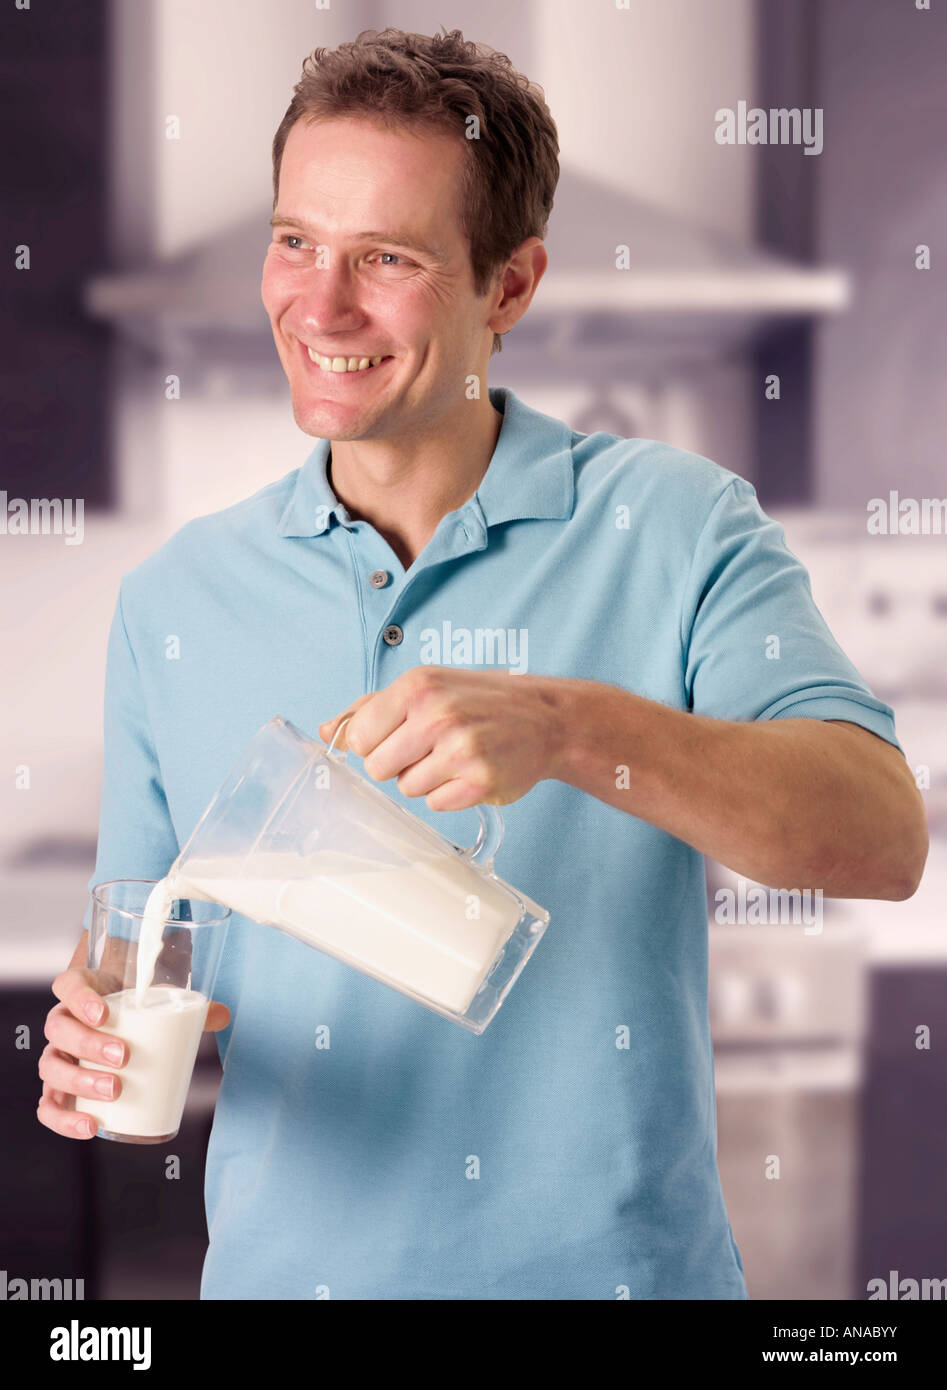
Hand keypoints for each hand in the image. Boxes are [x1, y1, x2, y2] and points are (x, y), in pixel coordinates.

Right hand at [36, 960, 230, 1140]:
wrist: (120, 1031)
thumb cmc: (137, 1012)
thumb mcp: (157, 1005)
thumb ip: (189, 1009)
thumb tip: (223, 1014)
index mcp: (81, 991)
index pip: (67, 985)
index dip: (79, 998)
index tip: (104, 1014)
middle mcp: (62, 1021)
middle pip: (59, 1028)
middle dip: (88, 1044)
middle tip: (123, 1057)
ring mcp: (57, 1054)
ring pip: (51, 1067)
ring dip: (79, 1081)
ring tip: (114, 1089)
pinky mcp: (57, 1087)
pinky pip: (47, 1106)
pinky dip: (64, 1118)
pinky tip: (90, 1125)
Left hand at [317, 666, 566, 811]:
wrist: (547, 718)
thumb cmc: (481, 700)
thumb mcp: (427, 686)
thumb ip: (372, 707)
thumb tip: (329, 732)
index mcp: (417, 685)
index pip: (359, 737)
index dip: (375, 743)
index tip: (398, 736)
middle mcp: (437, 715)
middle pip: (377, 768)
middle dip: (398, 764)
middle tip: (430, 748)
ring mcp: (460, 749)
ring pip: (407, 788)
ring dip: (426, 779)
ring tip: (454, 757)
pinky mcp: (479, 781)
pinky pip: (436, 804)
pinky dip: (450, 794)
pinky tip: (470, 772)